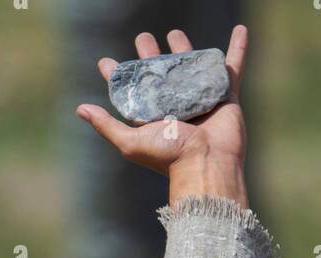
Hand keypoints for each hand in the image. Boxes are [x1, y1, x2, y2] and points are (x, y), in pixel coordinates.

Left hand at [76, 26, 248, 206]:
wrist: (207, 165)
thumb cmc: (169, 157)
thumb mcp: (131, 143)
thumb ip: (107, 126)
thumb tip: (80, 108)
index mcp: (154, 116)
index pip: (133, 92)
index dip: (120, 77)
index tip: (106, 63)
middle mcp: (176, 106)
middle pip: (161, 74)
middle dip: (151, 56)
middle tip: (143, 39)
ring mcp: (201, 99)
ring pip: (191, 68)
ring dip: (185, 50)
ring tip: (175, 34)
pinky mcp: (226, 95)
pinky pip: (232, 66)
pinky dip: (238, 48)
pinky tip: (240, 30)